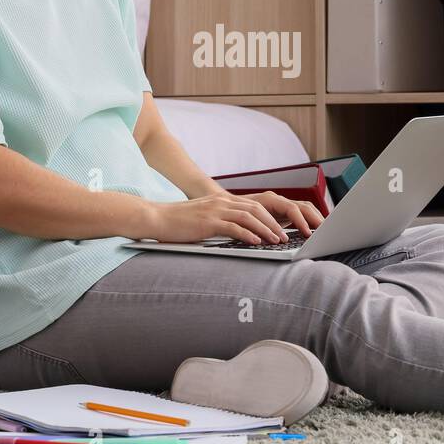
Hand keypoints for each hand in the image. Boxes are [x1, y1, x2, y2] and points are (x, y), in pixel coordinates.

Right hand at [145, 191, 321, 244]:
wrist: (156, 218)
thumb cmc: (179, 223)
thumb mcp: (205, 219)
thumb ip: (222, 223)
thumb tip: (241, 236)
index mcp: (223, 201)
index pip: (255, 205)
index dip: (272, 216)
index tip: (284, 229)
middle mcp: (222, 202)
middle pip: (258, 209)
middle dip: (275, 223)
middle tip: (286, 237)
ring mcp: (216, 210)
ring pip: (250, 217)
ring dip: (266, 230)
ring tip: (278, 241)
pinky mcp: (208, 222)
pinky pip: (234, 227)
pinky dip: (248, 234)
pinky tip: (258, 243)